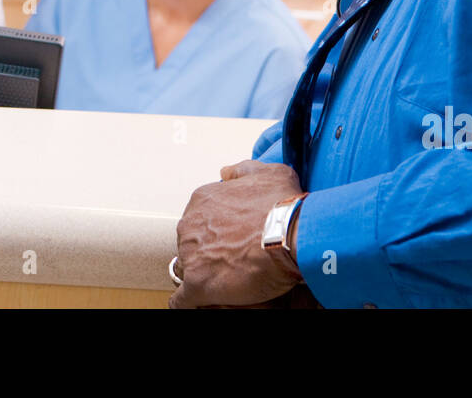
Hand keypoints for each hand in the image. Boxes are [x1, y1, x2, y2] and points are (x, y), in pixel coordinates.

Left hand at [169, 159, 304, 308]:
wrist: (290, 234)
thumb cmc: (282, 205)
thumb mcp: (266, 173)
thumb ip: (242, 170)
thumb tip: (226, 172)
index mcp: (203, 201)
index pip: (199, 222)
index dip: (215, 234)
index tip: (230, 241)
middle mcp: (190, 225)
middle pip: (191, 245)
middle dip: (207, 254)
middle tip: (230, 262)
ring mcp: (191, 255)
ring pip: (188, 270)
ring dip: (202, 276)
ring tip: (224, 282)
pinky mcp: (197, 283)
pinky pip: (181, 300)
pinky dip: (189, 302)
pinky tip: (202, 301)